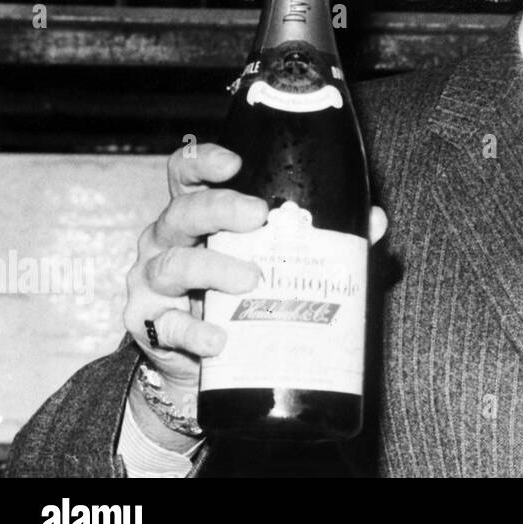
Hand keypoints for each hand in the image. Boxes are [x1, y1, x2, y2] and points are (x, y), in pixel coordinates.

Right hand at [123, 143, 387, 406]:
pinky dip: (194, 332)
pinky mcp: (148, 324)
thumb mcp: (275, 258)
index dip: (204, 162)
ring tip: (250, 279)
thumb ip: (325, 237)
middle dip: (220, 209)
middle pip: (182, 212)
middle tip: (259, 216)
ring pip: (172, 264)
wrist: (199, 361)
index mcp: (196, 215)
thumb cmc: (238, 292)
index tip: (234, 163)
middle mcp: (166, 240)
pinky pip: (166, 326)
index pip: (186, 174)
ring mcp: (151, 282)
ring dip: (212, 268)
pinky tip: (219, 338)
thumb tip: (374, 220)